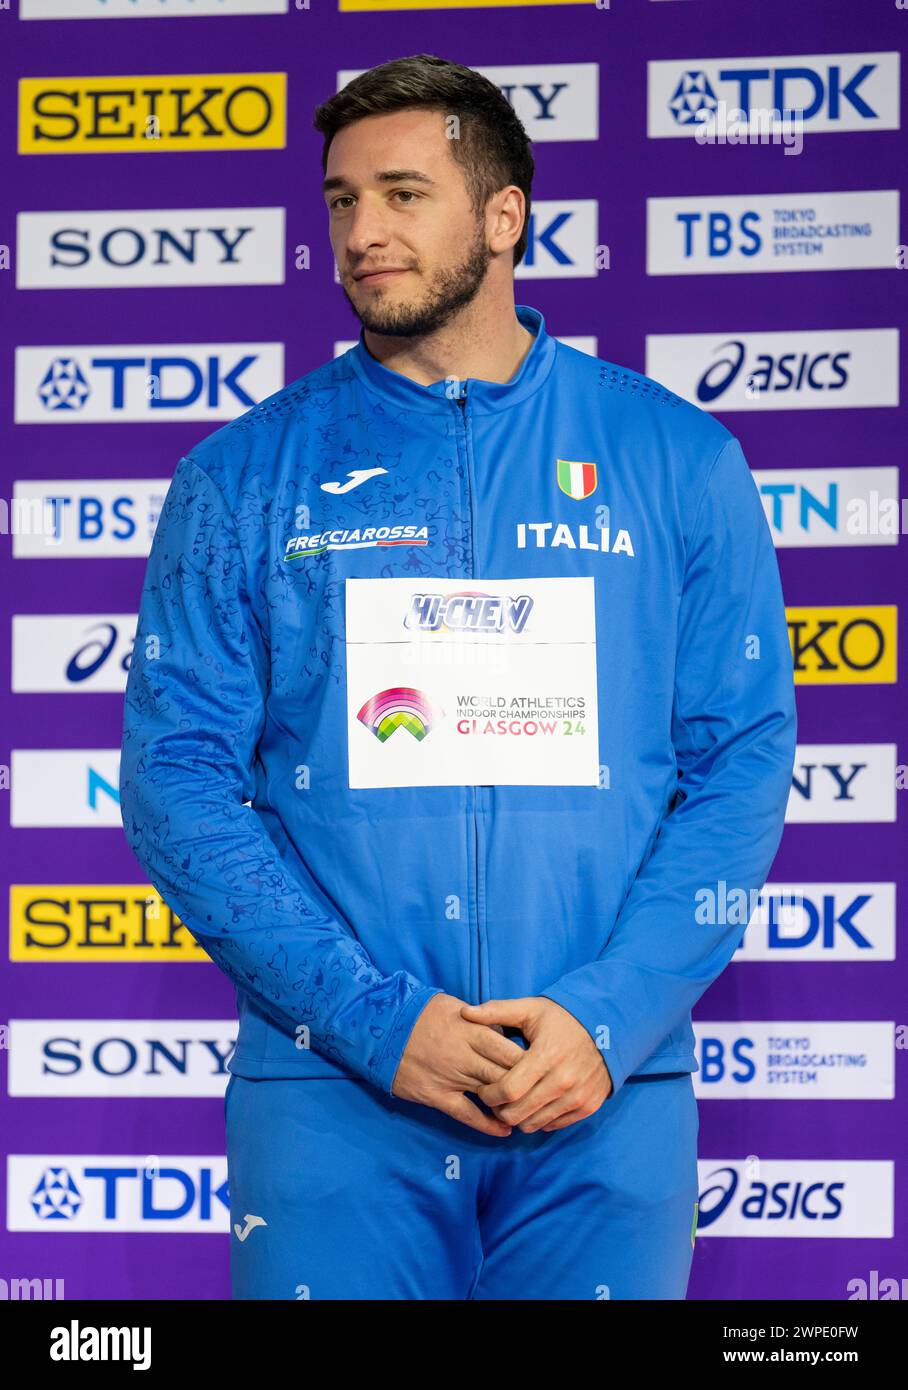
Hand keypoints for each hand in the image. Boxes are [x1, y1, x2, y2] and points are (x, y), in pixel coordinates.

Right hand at [391, 992, 526, 1136]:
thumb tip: (505, 1032)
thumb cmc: (421, 1013)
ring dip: (510, 1105)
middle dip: (525, 1085)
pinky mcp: (436, 1095)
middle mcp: (465, 1054)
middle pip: (505, 1073)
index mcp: (472, 1029)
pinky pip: (466, 1114)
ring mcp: (451, 1076)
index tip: (541, 1069)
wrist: (381, 1027)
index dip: (530, 1062)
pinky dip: (487, 1124)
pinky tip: (503, 1131)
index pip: (511, 1049)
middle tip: (540, 1094)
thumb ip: (481, 1020)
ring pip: (490, 1094)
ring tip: (526, 1113)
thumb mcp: (454, 1006)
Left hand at [459, 997, 612, 1132]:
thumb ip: (496, 1012)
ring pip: (534, 1124)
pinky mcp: (588, 1106)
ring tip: (512, 1101)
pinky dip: (538, 1119)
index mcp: (546, 1055)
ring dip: (517, 1117)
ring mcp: (578, 1096)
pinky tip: (534, 1102)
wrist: (607, 1028)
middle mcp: (564, 1080)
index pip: (508, 1090)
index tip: (483, 1088)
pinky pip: (553, 1125)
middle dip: (499, 1109)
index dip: (489, 1094)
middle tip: (494, 1098)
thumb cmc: (562, 1018)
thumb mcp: (531, 1009)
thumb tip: (465, 1012)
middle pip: (518, 1113)